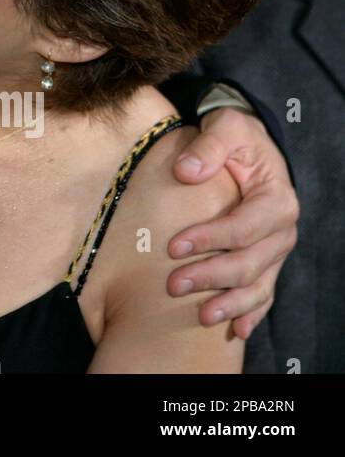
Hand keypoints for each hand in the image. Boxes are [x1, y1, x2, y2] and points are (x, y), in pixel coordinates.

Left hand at [168, 108, 298, 337]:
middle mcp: (282, 230)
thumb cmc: (235, 134)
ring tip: (202, 315)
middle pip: (249, 263)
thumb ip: (208, 147)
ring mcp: (276, 248)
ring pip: (258, 284)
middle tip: (174, 285)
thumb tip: (186, 171)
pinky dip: (251, 312)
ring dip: (231, 303)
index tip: (173, 247)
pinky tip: (237, 329)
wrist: (248, 143)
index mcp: (276, 199)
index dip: (210, 240)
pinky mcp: (268, 259)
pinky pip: (265, 291)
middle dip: (212, 277)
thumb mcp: (225, 127)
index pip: (242, 228)